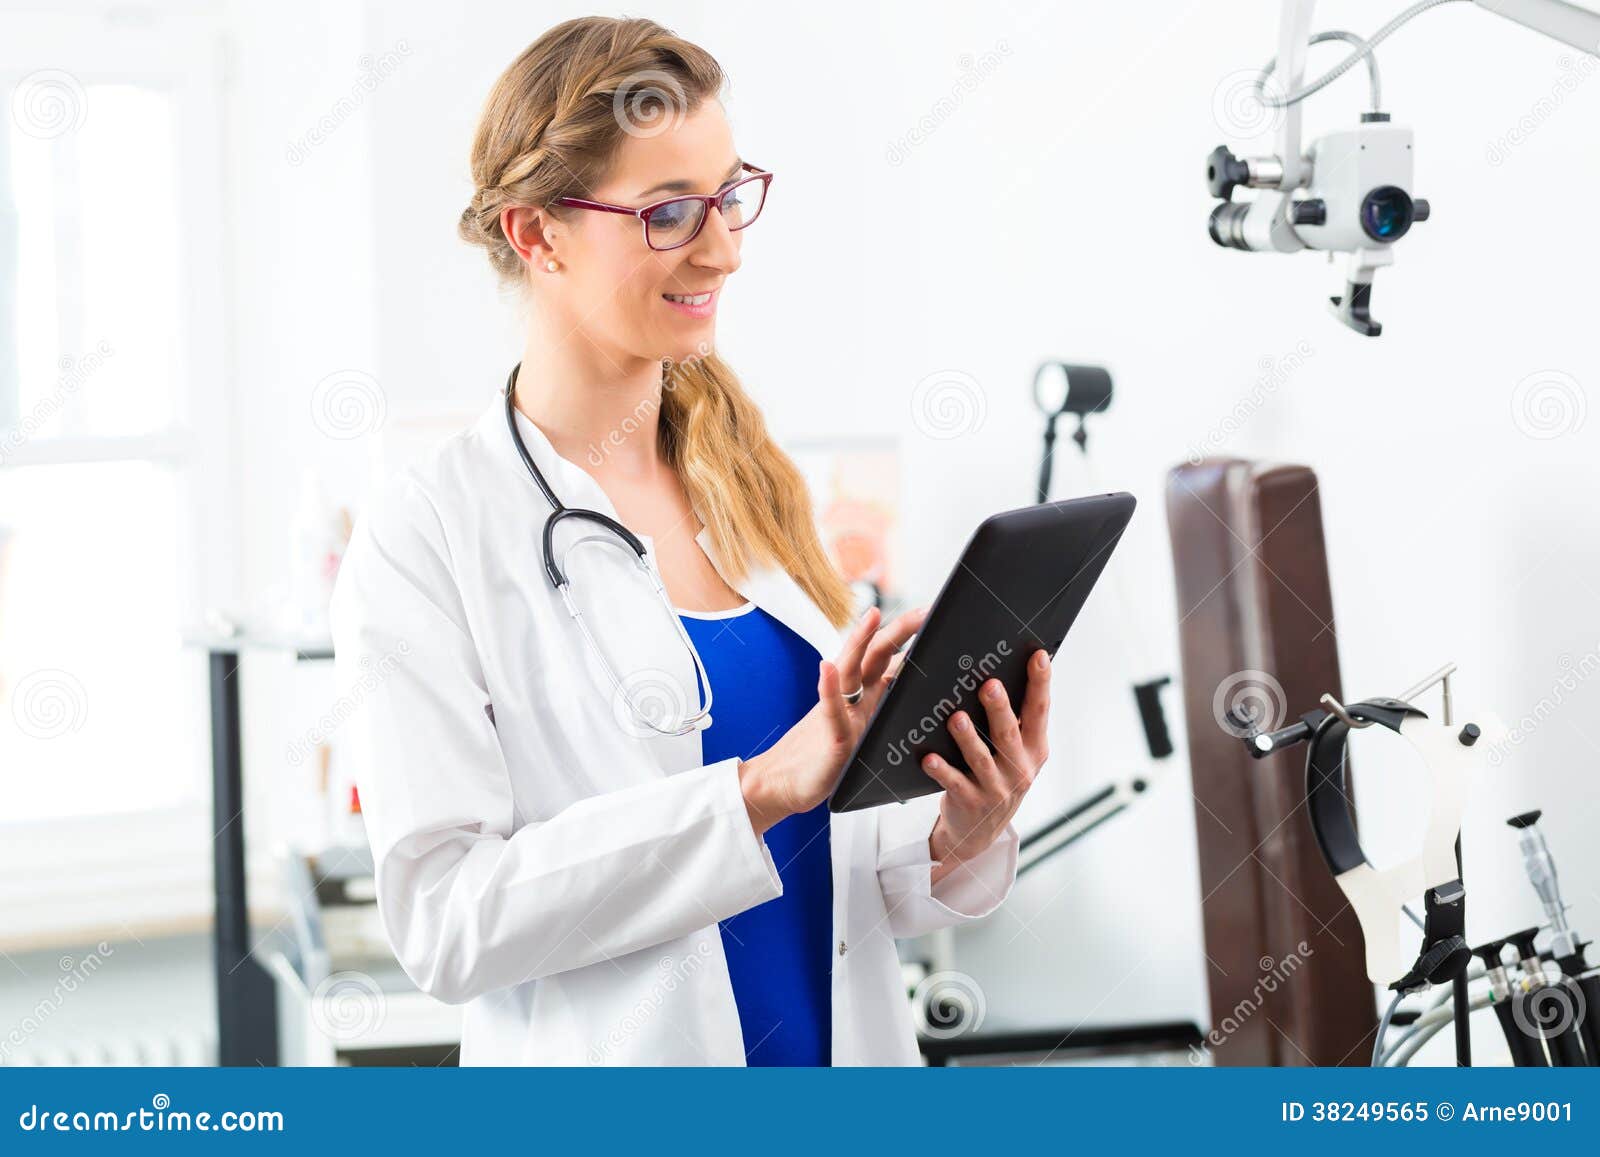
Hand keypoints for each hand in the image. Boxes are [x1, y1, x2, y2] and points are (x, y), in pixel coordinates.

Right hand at [739, 605, 924, 833]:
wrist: (782, 783)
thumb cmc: (824, 758)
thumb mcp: (862, 730)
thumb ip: (882, 709)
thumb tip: (916, 692)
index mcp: (862, 695)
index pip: (888, 658)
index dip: (911, 638)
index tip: (933, 616)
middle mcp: (851, 697)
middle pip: (875, 654)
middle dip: (899, 629)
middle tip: (925, 609)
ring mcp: (839, 713)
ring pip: (850, 670)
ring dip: (860, 640)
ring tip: (873, 614)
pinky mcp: (831, 737)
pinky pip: (830, 710)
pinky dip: (828, 688)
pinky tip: (826, 668)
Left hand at [920, 648, 1050, 883]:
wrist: (979, 831)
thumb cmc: (995, 776)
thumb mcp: (1014, 753)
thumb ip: (1014, 720)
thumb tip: (999, 670)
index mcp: (1034, 748)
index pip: (1040, 710)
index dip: (1041, 683)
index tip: (1038, 656)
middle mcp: (1020, 768)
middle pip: (1009, 733)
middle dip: (999, 708)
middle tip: (989, 685)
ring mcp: (997, 788)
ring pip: (981, 759)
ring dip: (967, 738)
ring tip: (955, 719)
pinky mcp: (972, 803)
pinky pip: (954, 783)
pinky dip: (941, 770)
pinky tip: (929, 758)